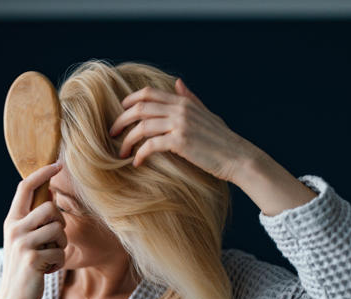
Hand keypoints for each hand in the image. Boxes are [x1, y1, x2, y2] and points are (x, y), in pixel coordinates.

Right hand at [0, 162, 67, 298]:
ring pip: (58, 229)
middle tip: (53, 241)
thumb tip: (50, 195)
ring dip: (61, 245)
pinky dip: (58, 262)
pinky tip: (47, 270)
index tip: (57, 164)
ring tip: (49, 256)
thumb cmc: (24, 268)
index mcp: (12, 221)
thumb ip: (33, 220)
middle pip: (50, 208)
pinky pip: (60, 251)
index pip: (25, 187)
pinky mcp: (32, 259)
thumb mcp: (23, 240)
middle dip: (60, 224)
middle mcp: (14, 228)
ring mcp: (22, 243)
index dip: (42, 173)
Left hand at [109, 77, 262, 183]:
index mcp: (183, 101)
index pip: (148, 93)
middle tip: (112, 132)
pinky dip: (140, 154)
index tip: (120, 113)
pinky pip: (151, 145)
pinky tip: (137, 162)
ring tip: (121, 151)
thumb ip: (190, 98)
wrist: (238, 157)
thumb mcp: (206, 113)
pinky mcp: (180, 142)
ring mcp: (180, 125)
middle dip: (121, 120)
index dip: (129, 101)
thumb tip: (178, 83)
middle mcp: (180, 109)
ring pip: (142, 126)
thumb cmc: (222, 139)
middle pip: (140, 108)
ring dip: (127, 140)